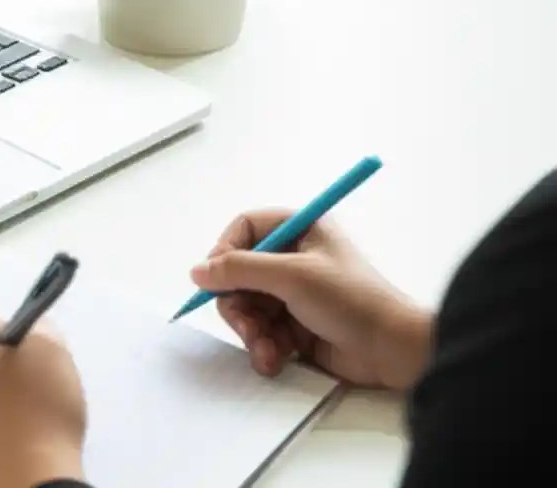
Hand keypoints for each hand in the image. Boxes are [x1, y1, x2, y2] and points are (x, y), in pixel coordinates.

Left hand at [0, 316, 86, 487]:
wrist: (27, 482)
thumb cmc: (38, 412)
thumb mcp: (52, 351)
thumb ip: (41, 328)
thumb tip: (33, 332)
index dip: (14, 332)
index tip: (36, 353)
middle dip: (4, 365)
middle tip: (36, 382)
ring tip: (30, 415)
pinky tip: (18, 438)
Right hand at [190, 209, 433, 389]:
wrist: (393, 352)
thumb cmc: (351, 300)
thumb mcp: (292, 277)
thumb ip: (240, 270)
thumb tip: (197, 272)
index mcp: (300, 230)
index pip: (244, 229)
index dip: (225, 252)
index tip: (216, 279)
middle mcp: (294, 258)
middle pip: (238, 274)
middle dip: (238, 305)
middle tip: (247, 326)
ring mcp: (293, 293)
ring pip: (246, 307)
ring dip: (251, 332)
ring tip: (268, 350)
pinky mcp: (295, 325)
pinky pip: (261, 332)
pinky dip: (263, 347)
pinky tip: (276, 360)